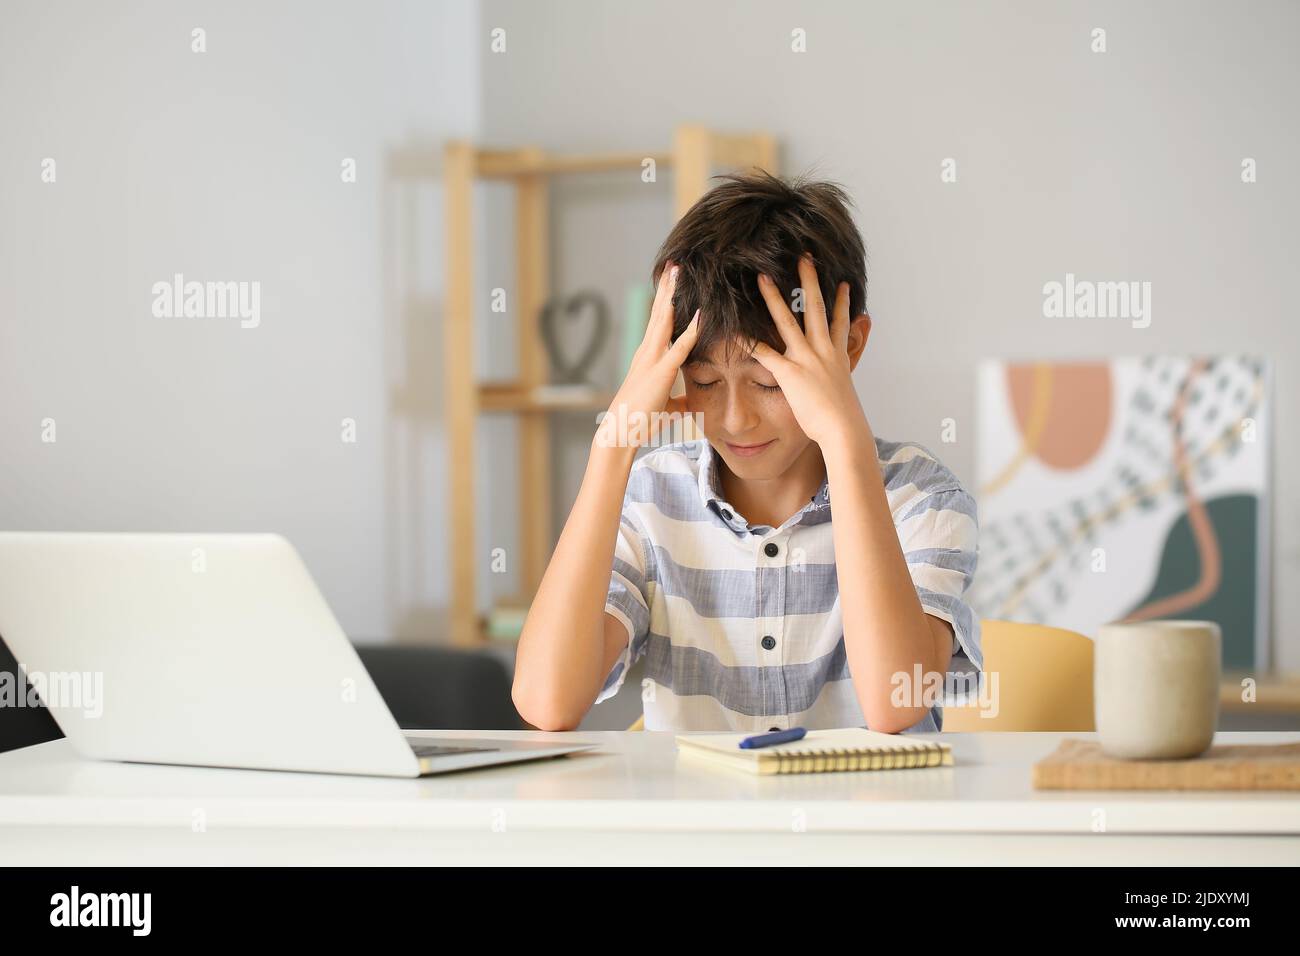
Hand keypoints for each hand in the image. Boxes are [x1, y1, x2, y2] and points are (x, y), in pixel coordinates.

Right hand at [597, 261, 700, 449]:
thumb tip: (692, 404)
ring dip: (672, 296)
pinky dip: (691, 332)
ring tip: (678, 273)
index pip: (658, 322)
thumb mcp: (666, 408)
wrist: (620, 433)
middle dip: (667, 288)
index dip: (665, 301)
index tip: (671, 281)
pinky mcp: (660, 373)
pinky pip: (679, 348)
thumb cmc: (639, 421)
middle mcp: (647, 352)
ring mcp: (652, 360)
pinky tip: (701, 317)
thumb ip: (680, 401)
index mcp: (648, 357)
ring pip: (664, 321)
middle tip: (674, 264)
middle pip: (658, 313)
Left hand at [748, 253, 870, 449]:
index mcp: (837, 355)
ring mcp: (806, 359)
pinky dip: (748, 340)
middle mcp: (823, 350)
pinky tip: (734, 329)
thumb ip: (851, 366)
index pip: (841, 321)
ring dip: (773, 298)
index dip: (843, 302)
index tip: (844, 283)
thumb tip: (861, 354)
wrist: (843, 429)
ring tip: (762, 277)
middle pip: (816, 308)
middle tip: (805, 257)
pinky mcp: (789, 373)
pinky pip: (765, 352)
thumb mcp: (850, 387)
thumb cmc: (844, 417)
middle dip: (810, 281)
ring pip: (788, 321)